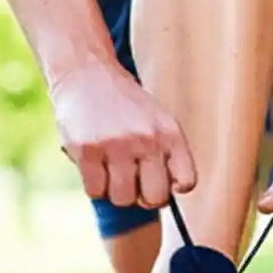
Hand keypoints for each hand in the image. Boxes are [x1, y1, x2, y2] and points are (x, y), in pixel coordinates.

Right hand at [51, 61, 196, 208]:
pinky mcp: (87, 150)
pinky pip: (95, 191)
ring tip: (110, 169)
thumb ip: (164, 154)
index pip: (186, 181)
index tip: (160, 181)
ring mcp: (116, 145)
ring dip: (114, 191)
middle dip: (142, 196)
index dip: (172, 188)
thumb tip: (162, 197)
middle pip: (154, 198)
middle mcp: (146, 139)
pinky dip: (94, 185)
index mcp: (169, 132)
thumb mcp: (156, 119)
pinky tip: (93, 166)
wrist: (86, 73)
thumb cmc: (123, 104)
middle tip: (131, 180)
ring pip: (122, 199)